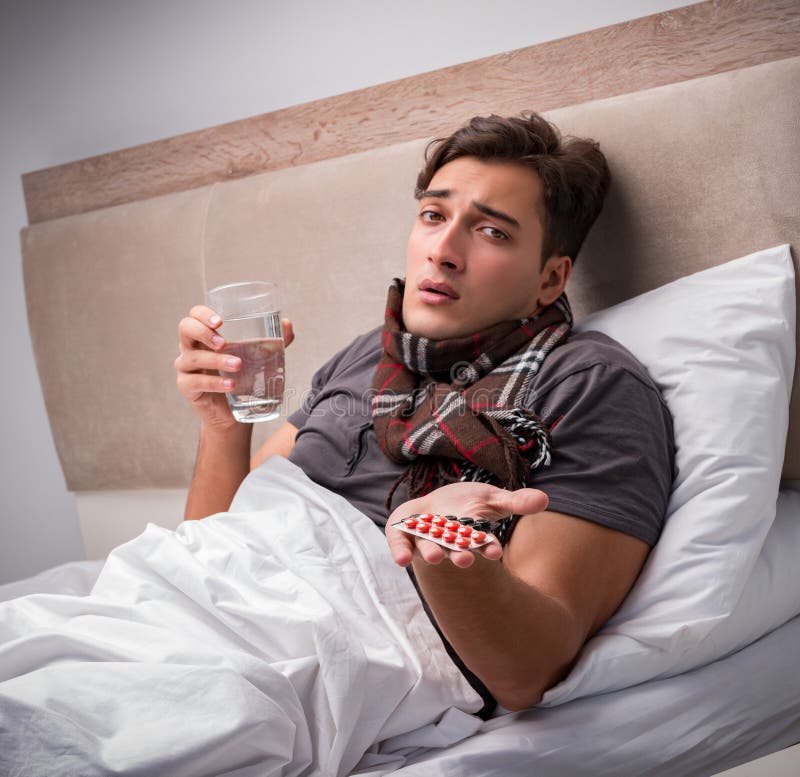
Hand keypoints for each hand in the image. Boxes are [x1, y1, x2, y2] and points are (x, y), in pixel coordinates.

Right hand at [175, 305, 294, 430]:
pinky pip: (195, 382)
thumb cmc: (244, 379)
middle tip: (224, 342)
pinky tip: (230, 385)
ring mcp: (186, 368)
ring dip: (216, 360)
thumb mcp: (258, 358)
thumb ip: (273, 341)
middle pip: (185, 329)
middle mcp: (191, 348)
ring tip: (238, 365)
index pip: (195, 316)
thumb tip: (288, 323)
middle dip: (203, 332)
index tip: (221, 321)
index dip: (203, 314)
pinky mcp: (187, 387)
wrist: (234, 414)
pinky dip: (214, 382)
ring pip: (193, 358)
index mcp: (205, 336)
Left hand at [386, 481, 547, 568]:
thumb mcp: (492, 498)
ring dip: (432, 553)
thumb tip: (544, 500)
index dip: (487, 547)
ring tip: (435, 557)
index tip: (494, 551)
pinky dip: (400, 551)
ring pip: (429, 549)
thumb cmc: (466, 507)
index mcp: (472, 535)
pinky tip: (401, 561)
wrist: (433, 508)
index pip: (483, 544)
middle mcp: (449, 542)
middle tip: (465, 560)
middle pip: (455, 551)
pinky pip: (400, 544)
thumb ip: (515, 502)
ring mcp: (425, 538)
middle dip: (460, 556)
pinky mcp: (404, 534)